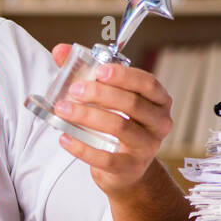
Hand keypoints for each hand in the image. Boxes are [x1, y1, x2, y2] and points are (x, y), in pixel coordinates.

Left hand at [44, 43, 173, 197]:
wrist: (126, 170)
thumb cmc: (119, 124)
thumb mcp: (108, 98)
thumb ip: (86, 72)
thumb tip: (61, 50)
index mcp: (158, 100)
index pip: (147, 83)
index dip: (123, 75)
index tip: (98, 71)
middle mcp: (159, 123)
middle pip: (132, 103)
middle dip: (100, 94)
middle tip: (73, 90)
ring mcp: (147, 147)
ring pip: (119, 127)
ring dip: (87, 116)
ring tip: (62, 110)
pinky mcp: (130, 168)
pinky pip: (106, 157)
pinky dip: (82, 147)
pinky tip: (64, 138)